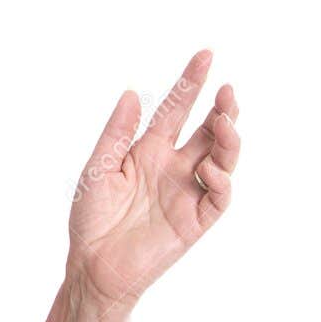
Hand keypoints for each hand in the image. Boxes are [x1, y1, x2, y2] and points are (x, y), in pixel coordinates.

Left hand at [67, 49, 241, 307]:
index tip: (205, 55)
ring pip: (223, 158)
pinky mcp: (196, 220)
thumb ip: (117, 134)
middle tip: (227, 91)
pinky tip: (208, 169)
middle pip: (209, 130)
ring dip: (229, 138)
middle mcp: (174, 167)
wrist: (92, 267)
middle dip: (223, 108)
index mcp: (149, 151)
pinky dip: (220, 180)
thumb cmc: (91, 220)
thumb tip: (132, 93)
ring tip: (224, 120)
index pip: (177, 110)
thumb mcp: (98, 170)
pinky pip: (219, 197)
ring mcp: (188, 192)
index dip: (191, 83)